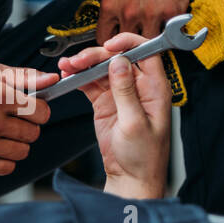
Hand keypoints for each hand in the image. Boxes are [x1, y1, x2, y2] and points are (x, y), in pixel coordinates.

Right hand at [0, 63, 57, 175]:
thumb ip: (25, 77)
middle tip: (10, 121)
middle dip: (26, 127)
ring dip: (16, 143)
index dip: (38, 110)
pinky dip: (4, 159)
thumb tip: (53, 80)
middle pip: (33, 133)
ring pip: (23, 152)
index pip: (42, 112)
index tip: (29, 110)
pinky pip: (8, 167)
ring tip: (0, 134)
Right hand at [56, 33, 170, 197]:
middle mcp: (139, 87)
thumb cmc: (144, 157)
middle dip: (97, 56)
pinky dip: (78, 79)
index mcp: (155, 88)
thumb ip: (126, 92)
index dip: (128, 43)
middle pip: (117, 58)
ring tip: (68, 66)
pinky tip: (68, 77)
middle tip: (79, 61)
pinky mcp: (105, 103)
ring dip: (84, 65)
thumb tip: (120, 62)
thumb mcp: (135, 123)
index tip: (110, 44)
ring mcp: (120, 94)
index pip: (145, 53)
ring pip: (101, 69)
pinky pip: (91, 84)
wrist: (131, 179)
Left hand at [96, 0, 194, 42]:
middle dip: (132, 43)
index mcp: (110, 5)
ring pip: (149, 43)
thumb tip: (111, 22)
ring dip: (152, 38)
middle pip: (126, 45)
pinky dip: (170, 30)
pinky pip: (170, 33)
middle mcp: (128, 13)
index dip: (111, 45)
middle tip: (139, 37)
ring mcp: (151, 15)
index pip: (103, 40)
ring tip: (154, 28)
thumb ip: (113, 5)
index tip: (117, 44)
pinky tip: (168, 19)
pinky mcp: (172, 14)